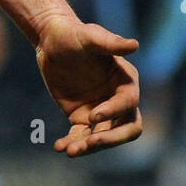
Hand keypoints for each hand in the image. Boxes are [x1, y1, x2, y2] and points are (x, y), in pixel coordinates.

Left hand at [35, 16, 140, 156]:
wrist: (51, 41)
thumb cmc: (73, 34)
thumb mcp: (89, 36)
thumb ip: (110, 43)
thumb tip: (134, 45)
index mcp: (126, 82)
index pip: (129, 104)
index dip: (113, 112)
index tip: (92, 116)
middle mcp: (117, 100)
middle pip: (126, 128)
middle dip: (111, 139)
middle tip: (89, 143)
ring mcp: (101, 111)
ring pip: (103, 137)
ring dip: (89, 147)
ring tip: (70, 151)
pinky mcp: (82, 117)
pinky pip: (81, 136)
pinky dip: (72, 143)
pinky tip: (59, 147)